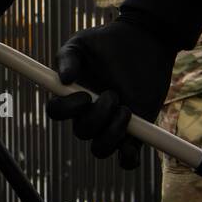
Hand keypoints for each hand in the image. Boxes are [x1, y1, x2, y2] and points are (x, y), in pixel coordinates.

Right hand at [45, 15, 180, 168]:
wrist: (145, 40)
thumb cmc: (109, 41)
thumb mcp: (82, 43)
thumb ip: (67, 57)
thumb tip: (64, 80)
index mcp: (73, 95)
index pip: (57, 112)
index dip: (67, 109)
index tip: (84, 95)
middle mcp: (90, 114)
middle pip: (82, 132)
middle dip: (97, 116)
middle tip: (112, 94)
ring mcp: (112, 125)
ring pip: (101, 149)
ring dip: (112, 134)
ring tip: (125, 109)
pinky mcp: (136, 133)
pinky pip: (127, 160)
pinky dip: (128, 158)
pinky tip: (133, 135)